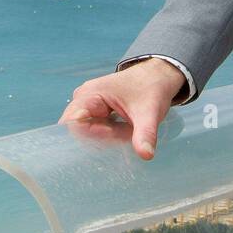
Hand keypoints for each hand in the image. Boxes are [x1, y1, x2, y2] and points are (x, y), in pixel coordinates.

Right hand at [56, 57, 187, 160]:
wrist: (157, 76)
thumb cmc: (151, 88)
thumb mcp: (150, 113)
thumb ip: (145, 135)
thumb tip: (146, 156)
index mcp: (91, 93)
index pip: (74, 123)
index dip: (92, 134)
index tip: (115, 134)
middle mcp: (84, 97)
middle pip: (80, 129)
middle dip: (101, 137)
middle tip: (126, 133)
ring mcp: (87, 103)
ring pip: (86, 131)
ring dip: (106, 136)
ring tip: (128, 129)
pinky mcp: (94, 110)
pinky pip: (93, 128)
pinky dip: (108, 134)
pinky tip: (124, 130)